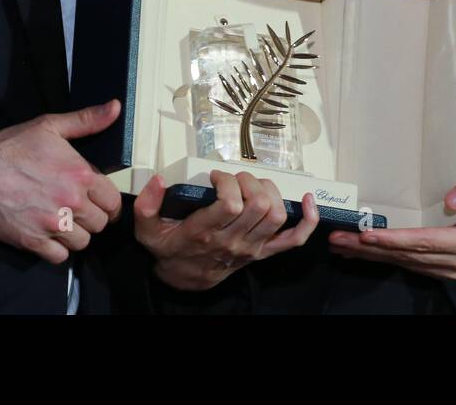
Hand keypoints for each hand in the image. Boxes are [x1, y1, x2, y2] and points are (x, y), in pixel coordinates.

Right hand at [0, 99, 123, 263]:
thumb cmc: (12, 148)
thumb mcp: (50, 126)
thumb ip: (88, 120)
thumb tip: (115, 107)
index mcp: (80, 175)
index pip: (113, 201)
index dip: (106, 200)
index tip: (97, 199)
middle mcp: (71, 202)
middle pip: (100, 223)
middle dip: (92, 216)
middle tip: (77, 208)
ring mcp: (53, 224)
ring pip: (83, 242)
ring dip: (76, 234)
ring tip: (62, 220)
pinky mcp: (34, 242)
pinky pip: (60, 257)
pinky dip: (57, 249)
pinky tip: (48, 232)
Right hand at [134, 169, 318, 290]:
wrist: (184, 280)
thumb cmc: (170, 250)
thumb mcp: (148, 229)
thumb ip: (147, 205)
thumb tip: (158, 181)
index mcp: (205, 233)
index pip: (230, 203)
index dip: (227, 181)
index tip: (216, 175)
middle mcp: (233, 241)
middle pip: (259, 205)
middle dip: (249, 181)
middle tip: (235, 178)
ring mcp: (252, 248)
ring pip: (276, 215)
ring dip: (270, 191)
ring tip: (254, 184)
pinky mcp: (263, 252)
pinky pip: (294, 240)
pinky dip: (307, 221)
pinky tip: (307, 201)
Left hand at [326, 163, 455, 278]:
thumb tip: (452, 201)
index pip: (426, 241)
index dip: (396, 239)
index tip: (369, 234)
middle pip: (407, 255)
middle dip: (371, 248)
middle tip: (339, 237)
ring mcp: (445, 266)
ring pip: (400, 260)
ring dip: (368, 254)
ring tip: (339, 242)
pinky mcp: (433, 266)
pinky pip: (402, 261)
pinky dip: (377, 255)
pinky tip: (354, 250)